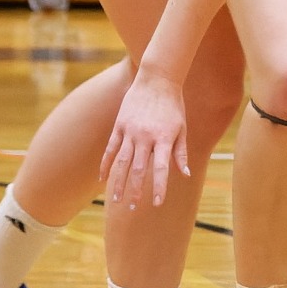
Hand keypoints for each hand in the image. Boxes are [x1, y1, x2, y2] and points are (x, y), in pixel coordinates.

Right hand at [101, 68, 190, 207]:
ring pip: (123, 162)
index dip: (159, 187)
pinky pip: (111, 148)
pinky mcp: (119, 125)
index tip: (157, 204)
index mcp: (163, 138)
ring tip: (116, 200)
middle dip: (136, 191)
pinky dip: (106, 164)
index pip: (161, 168)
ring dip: (119, 182)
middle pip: (139, 169)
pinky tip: (102, 178)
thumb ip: (181, 152)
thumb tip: (184, 174)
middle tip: (133, 208)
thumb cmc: (173, 106)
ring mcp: (130, 131)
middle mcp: (145, 136)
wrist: (157, 79)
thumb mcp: (182, 128)